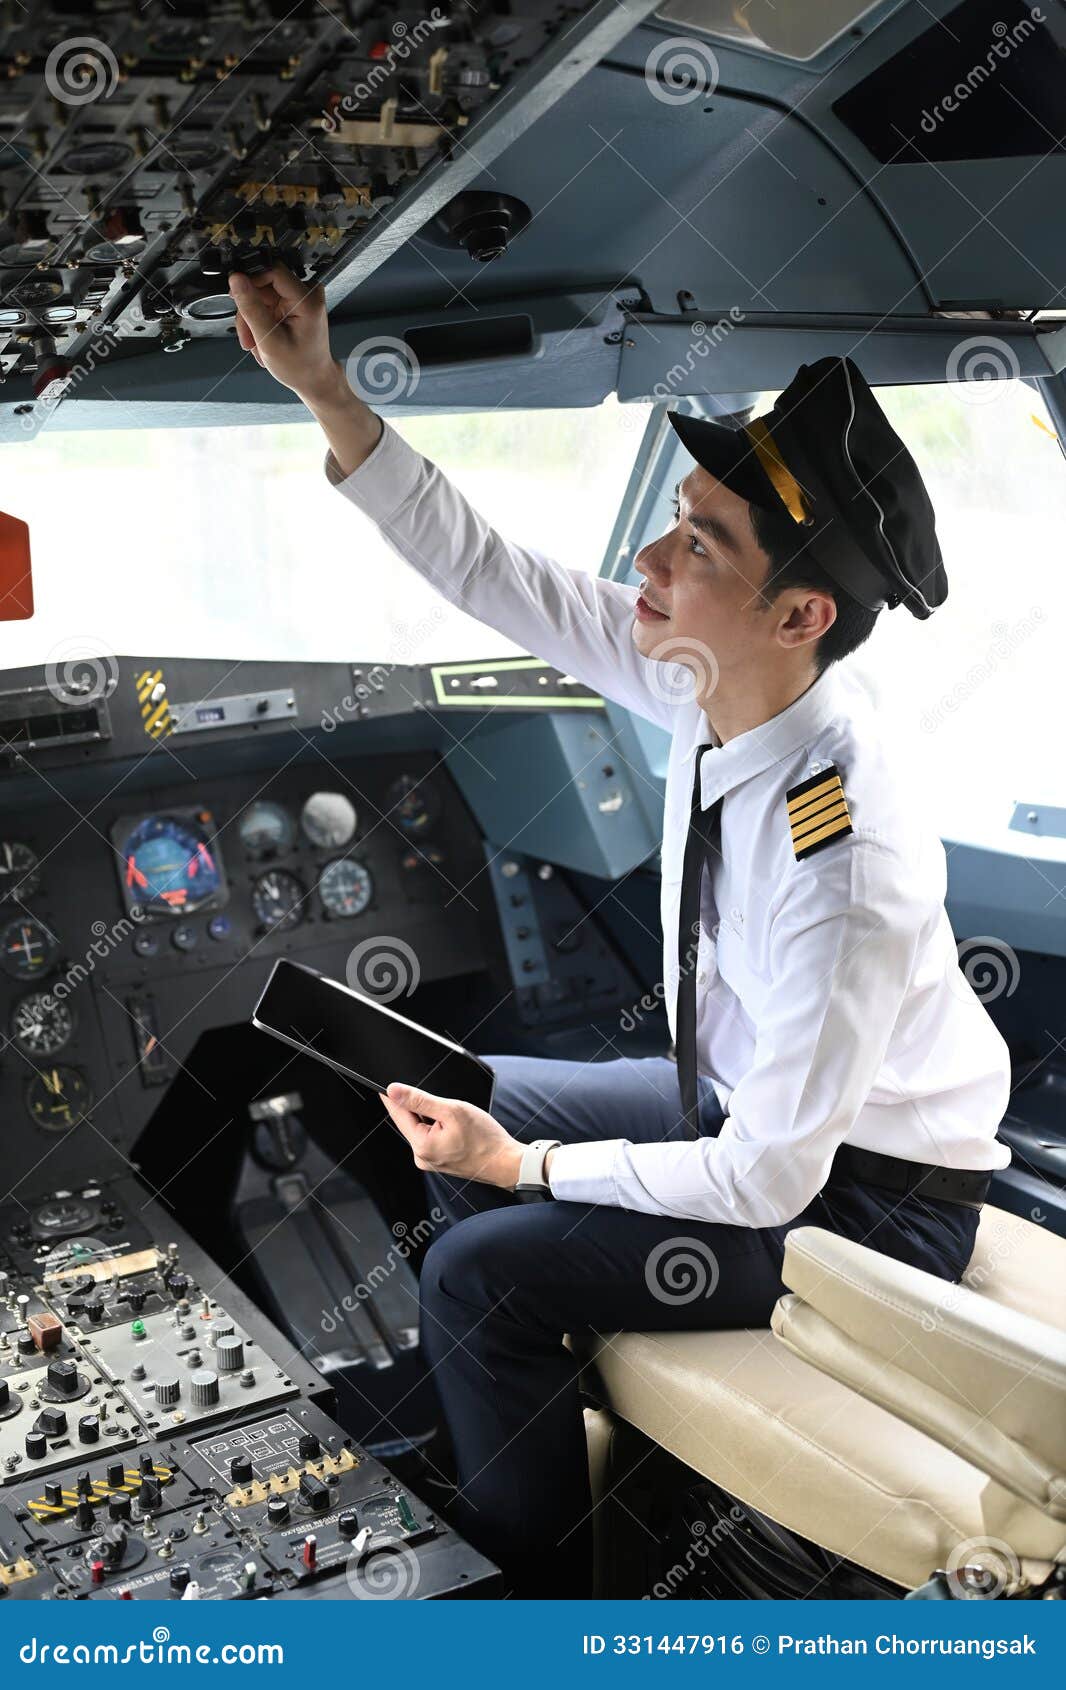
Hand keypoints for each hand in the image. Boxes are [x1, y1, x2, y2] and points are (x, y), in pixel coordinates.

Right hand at [228, 264, 342, 404]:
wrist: (313, 379)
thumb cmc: (298, 367)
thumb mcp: (269, 340)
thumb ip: (251, 308)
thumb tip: (236, 279)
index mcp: (307, 300)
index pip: (273, 271)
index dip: (251, 281)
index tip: (237, 298)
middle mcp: (307, 294)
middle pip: (264, 284)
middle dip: (250, 309)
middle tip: (246, 335)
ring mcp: (300, 298)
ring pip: (262, 295)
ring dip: (252, 319)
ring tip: (255, 343)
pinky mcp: (293, 304)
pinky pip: (267, 303)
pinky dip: (260, 321)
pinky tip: (262, 338)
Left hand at [379, 1083, 522, 1189]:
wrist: (506, 1162)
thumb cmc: (485, 1139)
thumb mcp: (452, 1110)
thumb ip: (420, 1100)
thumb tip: (394, 1091)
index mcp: (421, 1146)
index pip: (397, 1114)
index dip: (391, 1096)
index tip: (384, 1084)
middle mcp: (422, 1157)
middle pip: (410, 1122)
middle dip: (420, 1108)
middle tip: (442, 1102)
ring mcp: (431, 1160)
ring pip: (422, 1129)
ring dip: (432, 1118)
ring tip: (455, 1119)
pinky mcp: (440, 1161)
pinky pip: (432, 1138)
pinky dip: (440, 1128)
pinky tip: (456, 1128)